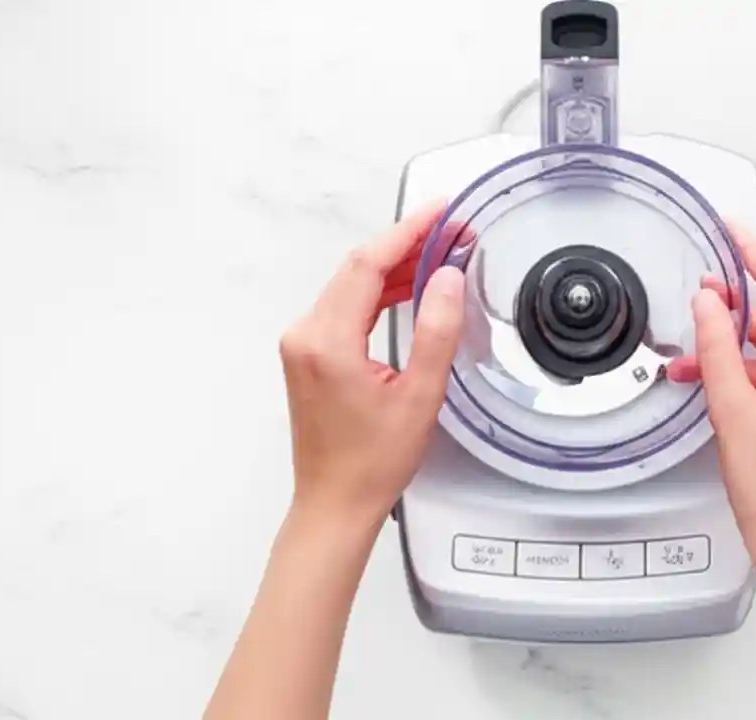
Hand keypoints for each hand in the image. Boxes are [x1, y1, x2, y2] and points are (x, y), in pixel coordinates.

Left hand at [278, 202, 464, 523]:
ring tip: (441, 256)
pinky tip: (409, 289)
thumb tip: (448, 279)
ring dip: (394, 268)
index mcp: (328, 340)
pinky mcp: (308, 355)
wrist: (334, 504)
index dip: (408, 231)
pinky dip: (378, 292)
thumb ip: (436, 331)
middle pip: (357, 268)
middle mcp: (306, 334)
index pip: (368, 263)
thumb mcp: (420, 396)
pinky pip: (345, 307)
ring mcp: (302, 344)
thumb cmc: (372, 462)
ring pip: (351, 285)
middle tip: (453, 232)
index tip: (442, 212)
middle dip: (406, 244)